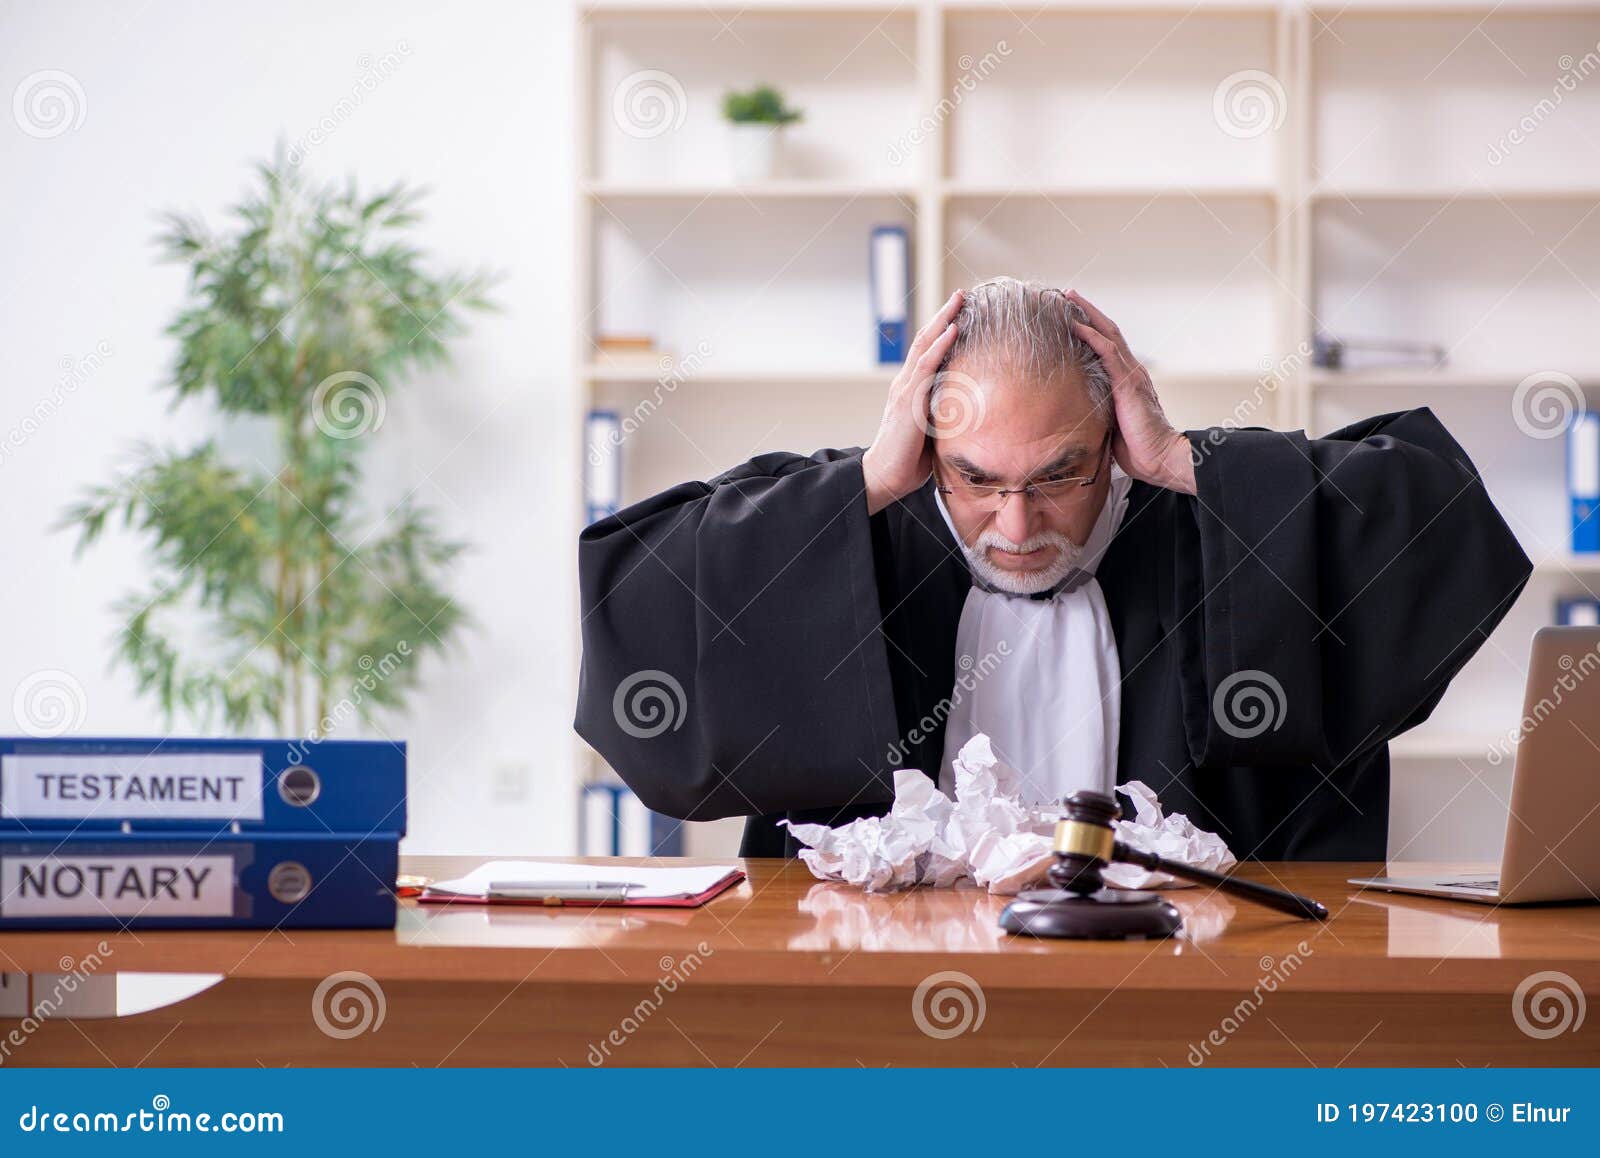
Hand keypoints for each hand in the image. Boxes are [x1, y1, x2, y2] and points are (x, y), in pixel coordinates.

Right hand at [862, 289, 963, 514]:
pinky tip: (952, 330)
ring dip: (943, 321)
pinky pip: (926, 367)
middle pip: (924, 340)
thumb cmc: (909, 459)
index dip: (942, 329)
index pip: (926, 351)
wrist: (885, 477)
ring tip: (959, 301)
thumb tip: (971, 412)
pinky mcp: (908, 401)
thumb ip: (945, 414)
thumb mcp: (932, 430)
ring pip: (924, 346)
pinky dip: (940, 346)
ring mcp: (905, 390)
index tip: (960, 311)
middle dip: (943, 315)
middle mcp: (905, 383)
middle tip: (961, 294)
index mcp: (910, 389)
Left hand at [1066, 290, 1195, 494]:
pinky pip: (1108, 353)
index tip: (1071, 314)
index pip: (1108, 345)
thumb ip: (1098, 408)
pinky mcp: (1128, 384)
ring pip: (1107, 334)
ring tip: (1068, 299)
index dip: (1091, 327)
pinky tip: (1077, 326)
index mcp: (1128, 379)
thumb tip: (1076, 409)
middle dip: (1087, 311)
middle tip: (1067, 295)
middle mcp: (1131, 371)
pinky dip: (1092, 337)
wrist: (1160, 458)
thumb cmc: (1136, 448)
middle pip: (1107, 331)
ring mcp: (1131, 375)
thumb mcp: (1110, 422)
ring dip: (1087, 315)